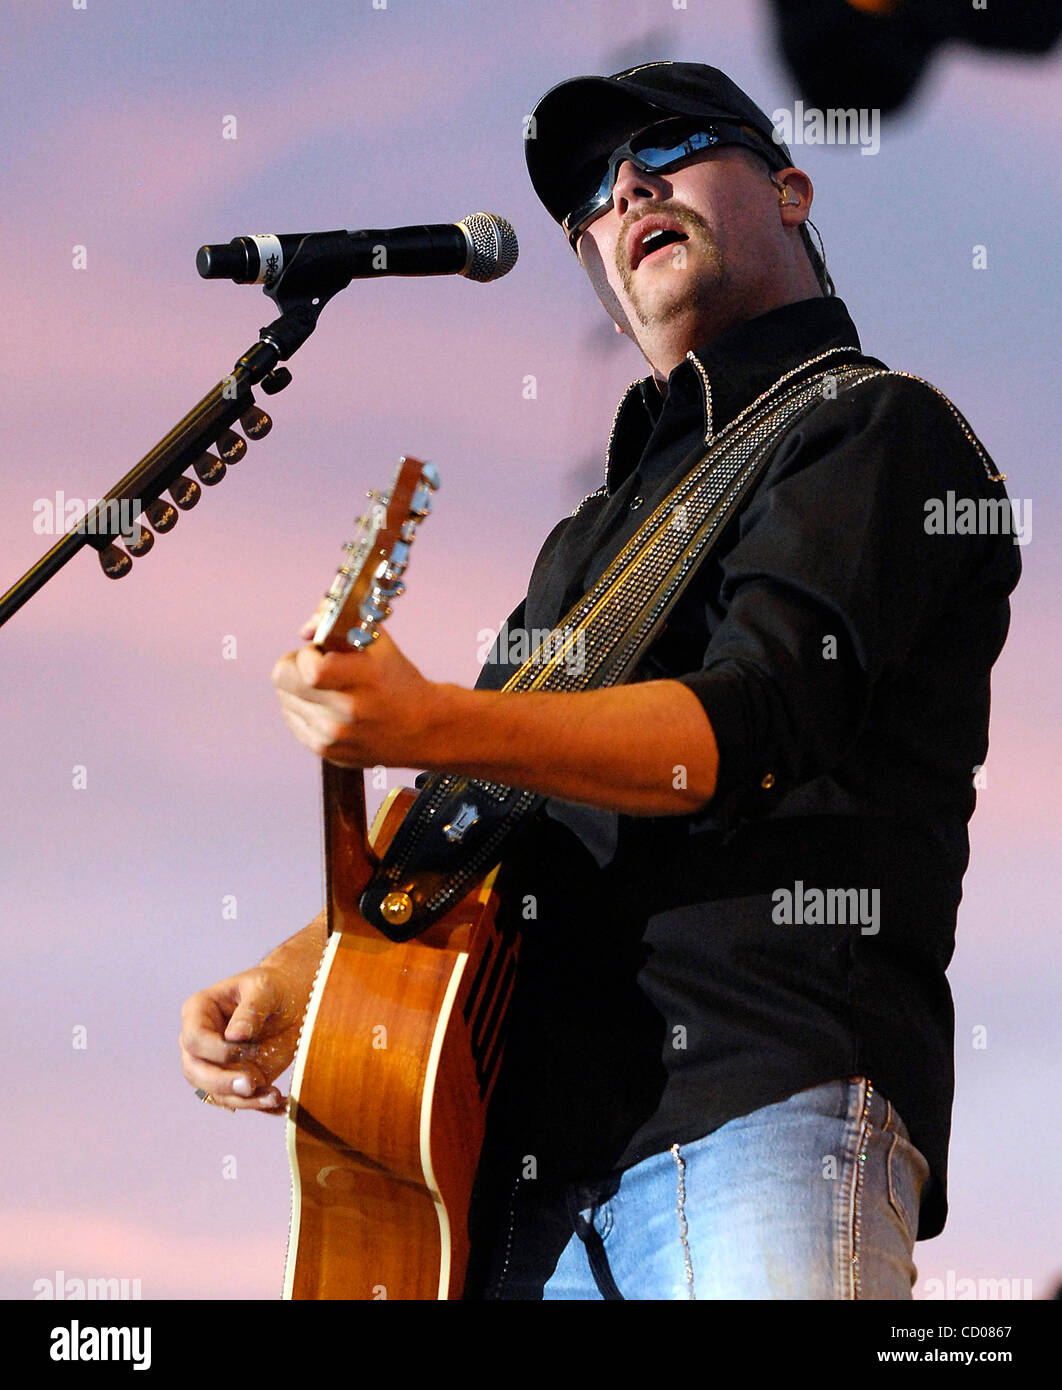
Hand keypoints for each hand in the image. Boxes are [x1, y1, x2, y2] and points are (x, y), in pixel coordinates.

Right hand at [179, 966, 306, 1112]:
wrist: (293, 1000)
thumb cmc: (273, 987)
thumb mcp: (264, 988)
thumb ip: (250, 1009)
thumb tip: (234, 1036)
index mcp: (199, 1012)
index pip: (193, 1039)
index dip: (217, 1049)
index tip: (249, 1046)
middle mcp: (201, 1042)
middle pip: (195, 1072)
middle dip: (222, 1083)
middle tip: (251, 1086)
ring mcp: (217, 1064)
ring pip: (217, 1092)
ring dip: (244, 1100)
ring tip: (273, 1097)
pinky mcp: (238, 1079)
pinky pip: (241, 1100)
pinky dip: (259, 1105)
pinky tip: (279, 1104)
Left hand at [271, 623, 438, 768]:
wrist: (423, 729)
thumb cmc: (398, 681)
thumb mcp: (378, 641)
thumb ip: (337, 620)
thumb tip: (306, 629)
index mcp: (364, 679)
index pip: (309, 668)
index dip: (307, 654)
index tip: (320, 651)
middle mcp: (347, 712)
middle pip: (283, 681)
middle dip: (295, 666)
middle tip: (316, 664)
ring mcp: (334, 736)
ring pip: (285, 700)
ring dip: (299, 688)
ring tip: (329, 688)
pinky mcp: (327, 751)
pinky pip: (294, 721)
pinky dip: (304, 710)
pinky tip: (328, 706)